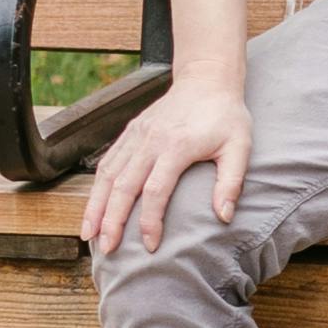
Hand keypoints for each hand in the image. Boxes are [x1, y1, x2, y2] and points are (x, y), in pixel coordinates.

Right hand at [85, 72, 252, 255]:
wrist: (206, 79)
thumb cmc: (226, 116)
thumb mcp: (239, 147)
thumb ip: (231, 182)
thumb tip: (224, 216)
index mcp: (177, 145)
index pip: (156, 190)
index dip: (150, 221)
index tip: (150, 246)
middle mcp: (151, 140)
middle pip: (123, 185)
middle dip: (112, 220)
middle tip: (106, 249)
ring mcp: (137, 135)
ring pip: (108, 174)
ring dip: (95, 205)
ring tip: (88, 234)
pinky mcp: (130, 132)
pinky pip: (107, 161)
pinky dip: (97, 187)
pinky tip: (93, 207)